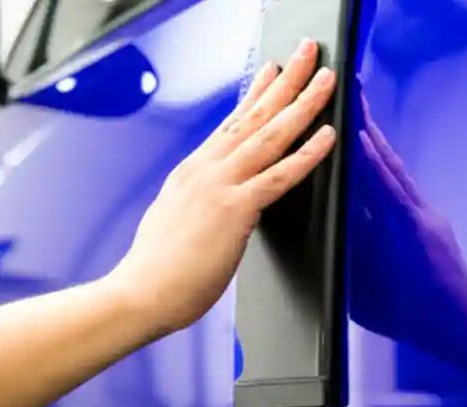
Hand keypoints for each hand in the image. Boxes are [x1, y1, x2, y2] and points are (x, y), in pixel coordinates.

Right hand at [109, 39, 338, 335]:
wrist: (139, 293)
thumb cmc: (156, 272)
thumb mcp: (172, 222)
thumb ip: (193, 204)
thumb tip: (203, 204)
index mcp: (191, 173)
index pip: (231, 124)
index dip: (256, 94)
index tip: (272, 71)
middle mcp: (205, 170)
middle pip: (254, 116)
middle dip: (285, 80)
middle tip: (307, 53)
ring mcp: (219, 187)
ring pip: (270, 135)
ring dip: (303, 104)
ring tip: (327, 80)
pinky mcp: (234, 211)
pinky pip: (279, 176)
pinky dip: (306, 153)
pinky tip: (327, 136)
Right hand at [350, 96, 466, 362]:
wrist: (464, 331)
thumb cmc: (414, 321)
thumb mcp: (368, 294)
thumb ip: (351, 256)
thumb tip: (329, 224)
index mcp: (403, 231)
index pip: (375, 178)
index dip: (357, 147)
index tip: (339, 118)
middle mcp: (417, 215)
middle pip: (386, 162)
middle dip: (365, 126)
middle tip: (347, 93)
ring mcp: (427, 217)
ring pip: (395, 171)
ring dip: (375, 141)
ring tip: (357, 114)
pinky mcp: (431, 224)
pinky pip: (403, 189)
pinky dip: (386, 168)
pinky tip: (374, 156)